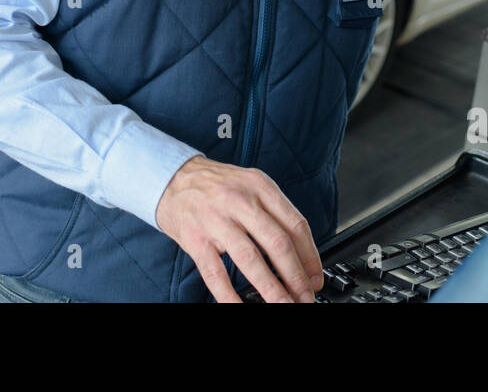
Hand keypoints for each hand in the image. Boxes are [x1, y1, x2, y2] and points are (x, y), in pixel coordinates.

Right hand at [154, 155, 324, 302]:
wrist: (171, 178)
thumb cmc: (216, 186)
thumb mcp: (250, 185)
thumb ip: (274, 212)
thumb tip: (300, 254)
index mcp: (260, 187)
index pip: (295, 225)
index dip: (310, 257)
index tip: (316, 278)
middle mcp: (241, 201)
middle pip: (278, 244)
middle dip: (296, 277)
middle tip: (306, 297)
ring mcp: (217, 220)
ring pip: (251, 260)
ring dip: (272, 289)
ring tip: (283, 305)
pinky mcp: (196, 239)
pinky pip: (216, 273)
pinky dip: (230, 296)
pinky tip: (241, 307)